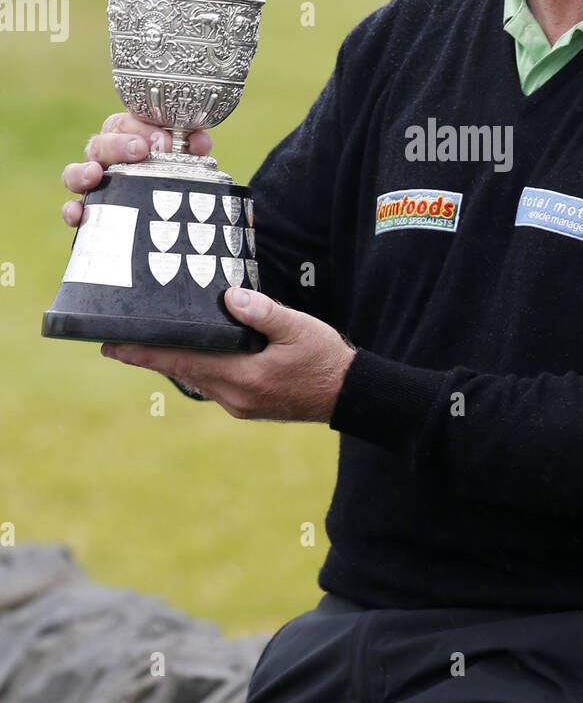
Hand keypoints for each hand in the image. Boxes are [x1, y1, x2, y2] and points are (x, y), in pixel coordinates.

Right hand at [61, 113, 212, 227]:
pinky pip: (72, 208)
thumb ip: (192, 145)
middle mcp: (105, 158)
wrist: (169, 212)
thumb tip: (198, 142)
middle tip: (140, 150)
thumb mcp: (185, 157)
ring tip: (95, 174)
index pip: (123, 124)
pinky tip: (79, 213)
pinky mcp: (88, 210)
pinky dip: (71, 210)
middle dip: (117, 145)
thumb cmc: (172, 172)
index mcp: (125, 138)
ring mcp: (93, 184)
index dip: (140, 129)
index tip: (163, 141)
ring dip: (82, 172)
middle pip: (98, 144)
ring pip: (74, 172)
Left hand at [100, 287, 356, 423]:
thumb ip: (263, 312)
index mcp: (244, 376)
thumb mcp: (299, 328)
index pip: (183, 362)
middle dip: (149, 357)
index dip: (146, 353)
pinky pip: (211, 385)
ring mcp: (239, 404)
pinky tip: (191, 356)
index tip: (112, 347)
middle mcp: (234, 396)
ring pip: (195, 380)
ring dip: (171, 364)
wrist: (350, 395)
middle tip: (114, 345)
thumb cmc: (326, 359)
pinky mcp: (247, 406)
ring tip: (147, 347)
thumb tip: (230, 296)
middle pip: (181, 373)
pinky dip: (195, 369)